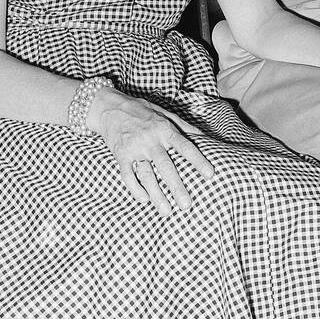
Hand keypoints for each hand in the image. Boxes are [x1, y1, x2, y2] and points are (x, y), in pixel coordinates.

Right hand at [88, 88, 215, 216]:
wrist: (109, 107)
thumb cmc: (141, 110)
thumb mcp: (165, 113)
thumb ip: (185, 126)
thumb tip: (205, 138)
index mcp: (164, 129)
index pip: (185, 146)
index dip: (198, 160)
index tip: (210, 174)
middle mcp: (150, 140)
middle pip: (165, 166)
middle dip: (176, 186)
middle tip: (187, 205)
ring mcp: (134, 149)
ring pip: (146, 175)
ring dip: (156, 194)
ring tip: (167, 211)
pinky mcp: (120, 155)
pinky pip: (127, 175)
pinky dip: (135, 189)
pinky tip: (145, 200)